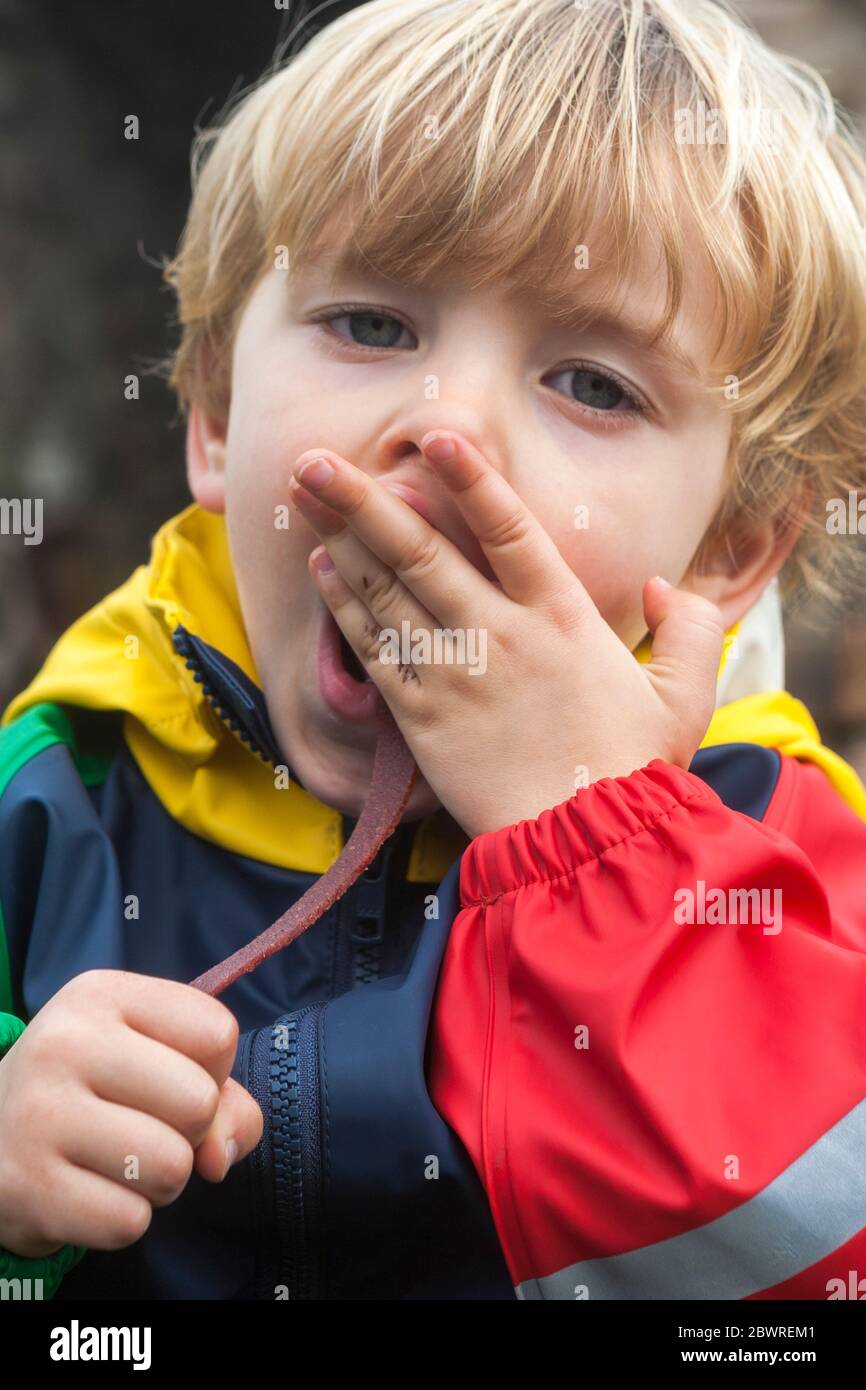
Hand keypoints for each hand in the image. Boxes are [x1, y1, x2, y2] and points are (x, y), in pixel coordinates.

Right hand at [0, 970, 262, 1257]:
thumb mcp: (154, 1061)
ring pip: (171, 1167)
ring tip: (116, 1162)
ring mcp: (39, 1115)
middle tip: (139, 1126)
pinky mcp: (27, 1188)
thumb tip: (218, 1159)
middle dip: (188, 1132)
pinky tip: (87, 1193)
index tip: (165, 1077)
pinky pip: (129, 1221)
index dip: (212, 1071)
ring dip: (158, 1181)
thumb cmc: (93, 1092)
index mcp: (100, 995)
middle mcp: (64, 1044)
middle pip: (200, 1103)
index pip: (217, 1034)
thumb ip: (225, 1100)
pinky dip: (122, 1219)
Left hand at [288, 433, 724, 838]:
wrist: (579, 843)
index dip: (470, 477)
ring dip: (341, 537)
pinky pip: (372, 648)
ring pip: (385, 591)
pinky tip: (322, 567)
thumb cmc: (633, 768)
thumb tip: (667, 586)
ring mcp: (453, 672)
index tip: (433, 436)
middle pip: (420, 550)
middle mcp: (499, 632)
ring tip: (305, 493)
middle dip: (363, 498)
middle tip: (315, 458)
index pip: (510, 527)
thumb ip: (688, 628)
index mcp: (562, 616)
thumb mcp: (684, 696)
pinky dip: (344, 604)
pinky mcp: (420, 715)